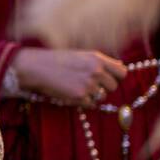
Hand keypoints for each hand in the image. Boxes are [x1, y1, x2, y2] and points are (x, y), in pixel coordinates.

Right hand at [12, 47, 126, 105]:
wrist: (37, 68)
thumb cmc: (57, 60)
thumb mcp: (81, 55)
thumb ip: (100, 62)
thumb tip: (120, 66)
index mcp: (97, 58)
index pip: (122, 72)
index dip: (117, 77)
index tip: (109, 79)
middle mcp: (96, 71)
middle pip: (113, 87)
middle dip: (104, 88)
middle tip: (89, 85)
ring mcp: (89, 85)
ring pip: (102, 96)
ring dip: (93, 95)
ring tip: (78, 88)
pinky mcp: (80, 96)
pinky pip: (90, 104)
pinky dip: (83, 102)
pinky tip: (72, 93)